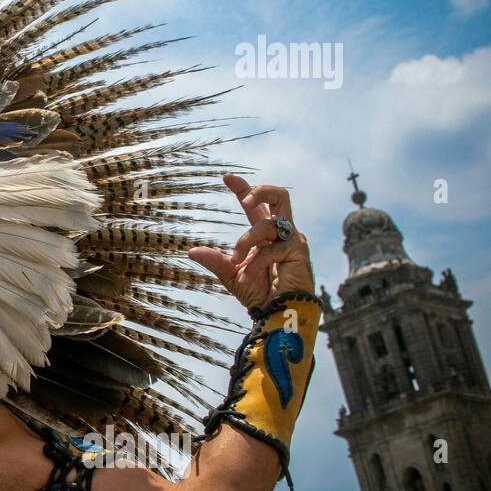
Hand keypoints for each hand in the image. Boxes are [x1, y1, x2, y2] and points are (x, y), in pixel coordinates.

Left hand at [187, 174, 312, 312]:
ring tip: (237, 262)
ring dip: (245, 242)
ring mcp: (293, 240)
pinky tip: (249, 277)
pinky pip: (271, 249)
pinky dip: (255, 263)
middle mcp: (281, 232)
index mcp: (265, 234)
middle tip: (244, 200)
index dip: (243, 188)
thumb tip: (191, 251)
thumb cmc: (259, 293)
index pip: (256, 204)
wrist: (278, 313)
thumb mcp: (231, 274)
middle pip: (280, 195)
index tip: (225, 177)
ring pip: (266, 225)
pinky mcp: (299, 251)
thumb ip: (215, 261)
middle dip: (260, 192)